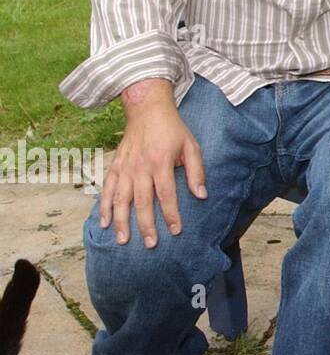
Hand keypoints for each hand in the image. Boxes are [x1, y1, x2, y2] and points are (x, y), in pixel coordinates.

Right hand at [100, 80, 206, 247]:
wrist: (147, 109)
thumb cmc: (172, 130)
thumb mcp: (191, 146)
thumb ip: (196, 171)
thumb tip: (201, 195)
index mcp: (161, 163)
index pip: (167, 195)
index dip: (172, 214)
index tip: (176, 231)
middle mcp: (140, 168)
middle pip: (142, 202)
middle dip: (146, 225)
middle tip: (150, 244)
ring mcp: (124, 168)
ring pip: (120, 199)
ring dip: (121, 221)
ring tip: (122, 240)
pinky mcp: (114, 166)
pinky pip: (106, 190)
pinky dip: (103, 207)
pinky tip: (103, 223)